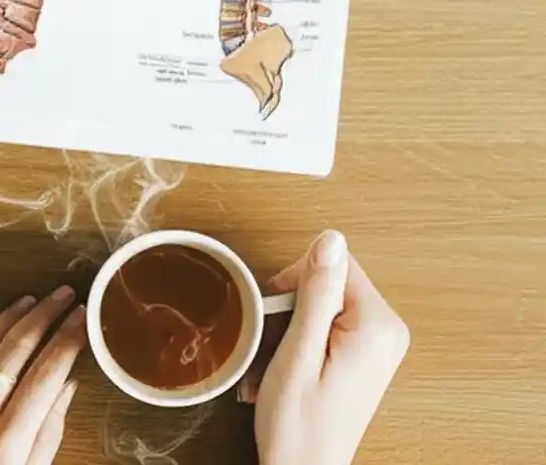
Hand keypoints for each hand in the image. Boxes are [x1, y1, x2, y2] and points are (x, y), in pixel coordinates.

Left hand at [0, 286, 86, 464]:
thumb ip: (47, 433)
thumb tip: (66, 387)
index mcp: (9, 442)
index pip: (47, 372)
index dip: (68, 339)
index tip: (82, 320)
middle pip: (17, 349)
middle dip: (45, 316)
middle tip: (64, 296)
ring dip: (13, 316)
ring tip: (35, 300)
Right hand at [243, 230, 409, 464]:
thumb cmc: (298, 424)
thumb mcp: (298, 351)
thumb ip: (318, 293)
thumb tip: (331, 239)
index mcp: (378, 326)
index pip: (337, 263)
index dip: (298, 280)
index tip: (279, 313)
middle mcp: (387, 332)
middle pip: (332, 282)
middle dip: (294, 305)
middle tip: (276, 341)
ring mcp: (378, 345)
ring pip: (326, 303)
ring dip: (293, 325)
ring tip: (278, 360)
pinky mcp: (365, 356)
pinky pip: (330, 324)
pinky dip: (302, 339)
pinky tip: (288, 365)